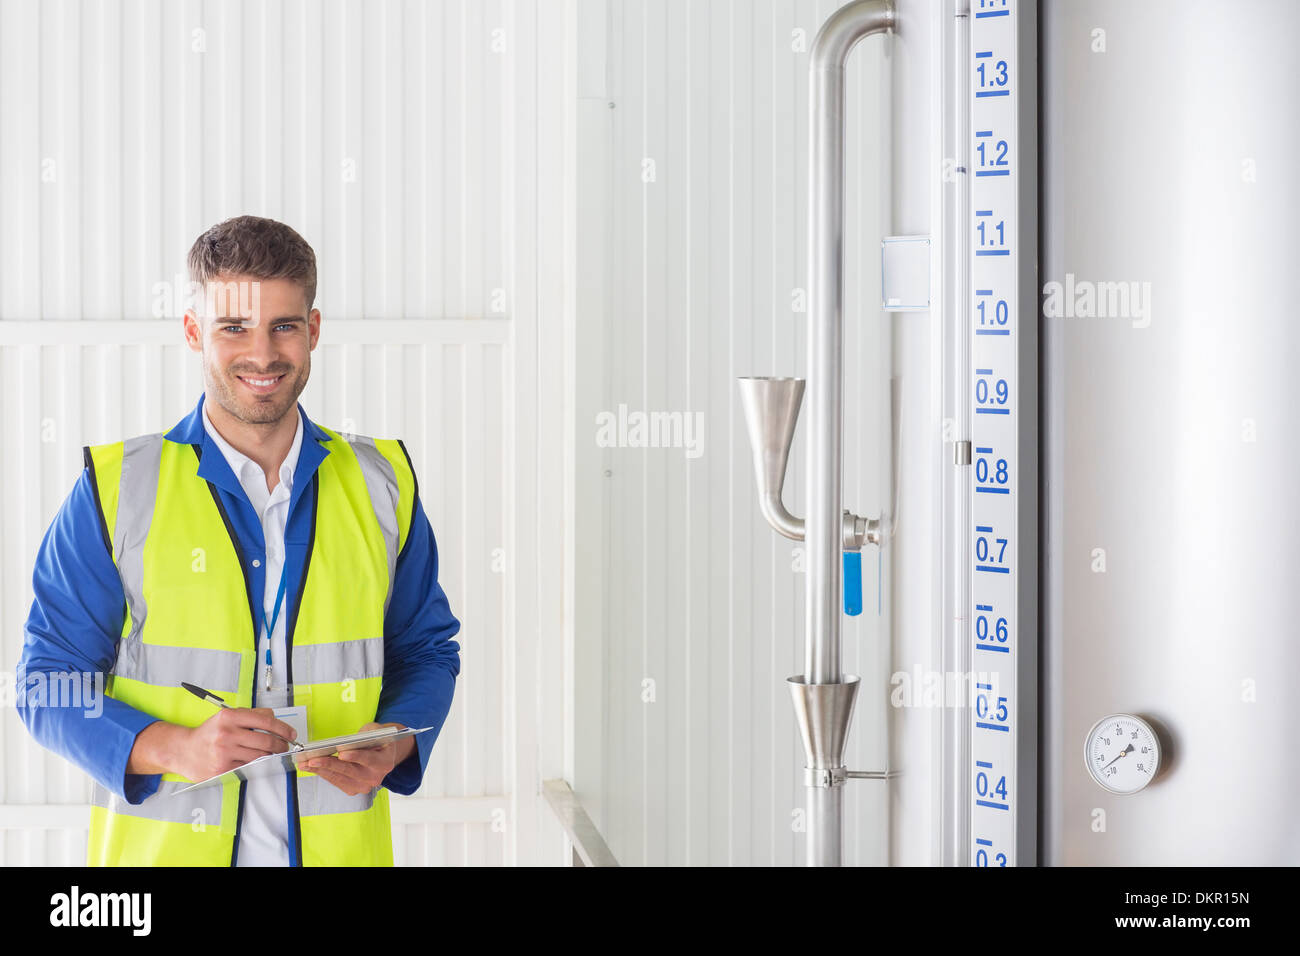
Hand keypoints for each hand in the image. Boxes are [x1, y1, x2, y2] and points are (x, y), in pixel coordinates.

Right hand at [176, 707, 298, 781]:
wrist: (184, 750)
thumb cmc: (209, 733)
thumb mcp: (227, 717)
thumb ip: (252, 715)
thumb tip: (275, 719)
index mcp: (230, 717)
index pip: (266, 722)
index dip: (283, 729)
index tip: (291, 734)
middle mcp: (227, 733)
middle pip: (266, 741)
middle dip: (281, 745)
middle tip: (285, 747)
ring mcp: (224, 752)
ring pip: (260, 757)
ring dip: (271, 757)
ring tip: (273, 754)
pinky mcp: (222, 769)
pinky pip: (248, 767)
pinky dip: (257, 765)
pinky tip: (259, 762)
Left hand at [298, 722, 407, 795]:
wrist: (383, 754)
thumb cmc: (378, 740)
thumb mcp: (376, 731)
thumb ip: (365, 735)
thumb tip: (346, 742)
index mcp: (384, 762)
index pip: (369, 759)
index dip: (355, 756)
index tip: (341, 753)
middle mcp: (375, 777)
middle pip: (350, 771)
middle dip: (329, 765)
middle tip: (313, 760)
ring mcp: (364, 786)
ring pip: (340, 778)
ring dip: (321, 770)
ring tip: (305, 763)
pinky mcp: (353, 789)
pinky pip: (336, 782)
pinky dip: (323, 774)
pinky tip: (311, 768)